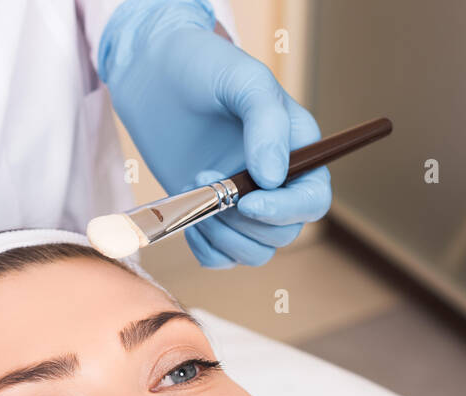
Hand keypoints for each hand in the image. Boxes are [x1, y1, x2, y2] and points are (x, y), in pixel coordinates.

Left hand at [99, 0, 331, 267]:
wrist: (153, 73)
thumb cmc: (204, 67)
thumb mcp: (244, 80)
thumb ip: (266, 123)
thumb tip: (273, 179)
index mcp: (298, 150)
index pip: (312, 200)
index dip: (286, 210)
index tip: (248, 202)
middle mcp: (277, 183)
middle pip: (284, 233)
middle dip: (244, 221)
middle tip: (208, 183)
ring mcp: (244, 203)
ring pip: (255, 252)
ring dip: (223, 236)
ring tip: (193, 193)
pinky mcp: (213, 217)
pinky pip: (222, 258)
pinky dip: (206, 248)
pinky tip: (188, 216)